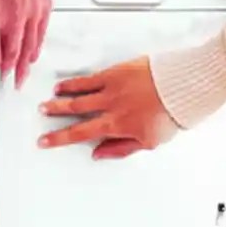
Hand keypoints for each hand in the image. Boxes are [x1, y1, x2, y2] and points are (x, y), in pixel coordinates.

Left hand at [0, 0, 51, 97]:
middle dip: (3, 75)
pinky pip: (41, 33)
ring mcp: (29, 11)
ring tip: (17, 76)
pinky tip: (32, 53)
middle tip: (0, 85)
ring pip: (28, 49)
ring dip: (21, 66)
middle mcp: (11, 18)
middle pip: (9, 58)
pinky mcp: (42, 3)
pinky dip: (36, 47)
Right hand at [38, 56, 178, 158]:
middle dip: (54, 114)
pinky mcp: (116, 72)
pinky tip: (67, 83)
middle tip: (41, 115)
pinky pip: (89, 78)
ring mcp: (111, 88)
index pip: (80, 134)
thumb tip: (99, 154)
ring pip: (79, 93)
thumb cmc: (171, 113)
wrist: (183, 86)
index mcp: (117, 125)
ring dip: (61, 97)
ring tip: (49, 99)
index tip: (45, 141)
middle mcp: (110, 106)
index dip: (59, 138)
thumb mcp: (150, 142)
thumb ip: (121, 149)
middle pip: (74, 111)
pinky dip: (75, 82)